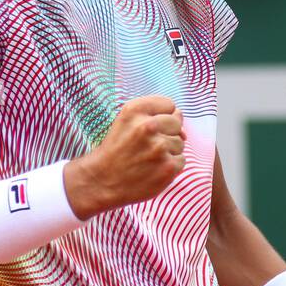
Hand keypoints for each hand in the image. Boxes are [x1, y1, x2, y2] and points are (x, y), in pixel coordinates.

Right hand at [64, 96, 186, 218]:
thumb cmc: (116, 150)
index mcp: (135, 110)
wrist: (102, 181)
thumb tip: (183, 128)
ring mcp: (159, 147)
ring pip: (180, 142)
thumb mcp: (125, 120)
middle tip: (149, 145)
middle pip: (177, 122)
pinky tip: (153, 169)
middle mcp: (147, 126)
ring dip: (169, 151)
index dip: (163, 116)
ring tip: (148, 158)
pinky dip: (170, 166)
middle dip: (168, 133)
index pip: (169, 104)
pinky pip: (181, 160)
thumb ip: (153, 114)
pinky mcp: (168, 167)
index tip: (152, 128)